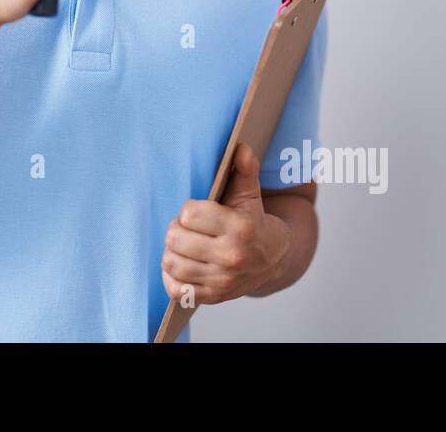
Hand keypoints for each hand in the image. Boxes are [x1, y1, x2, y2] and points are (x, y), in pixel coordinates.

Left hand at [161, 142, 290, 305]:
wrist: (274, 260)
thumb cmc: (254, 221)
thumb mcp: (250, 194)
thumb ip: (244, 169)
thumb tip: (241, 147)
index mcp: (239, 228)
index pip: (189, 214)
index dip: (188, 210)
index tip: (195, 212)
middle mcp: (230, 257)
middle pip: (175, 239)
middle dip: (176, 229)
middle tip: (185, 228)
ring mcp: (221, 280)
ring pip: (172, 263)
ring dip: (171, 252)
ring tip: (182, 245)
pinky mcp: (213, 297)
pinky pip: (176, 290)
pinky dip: (171, 277)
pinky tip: (181, 265)